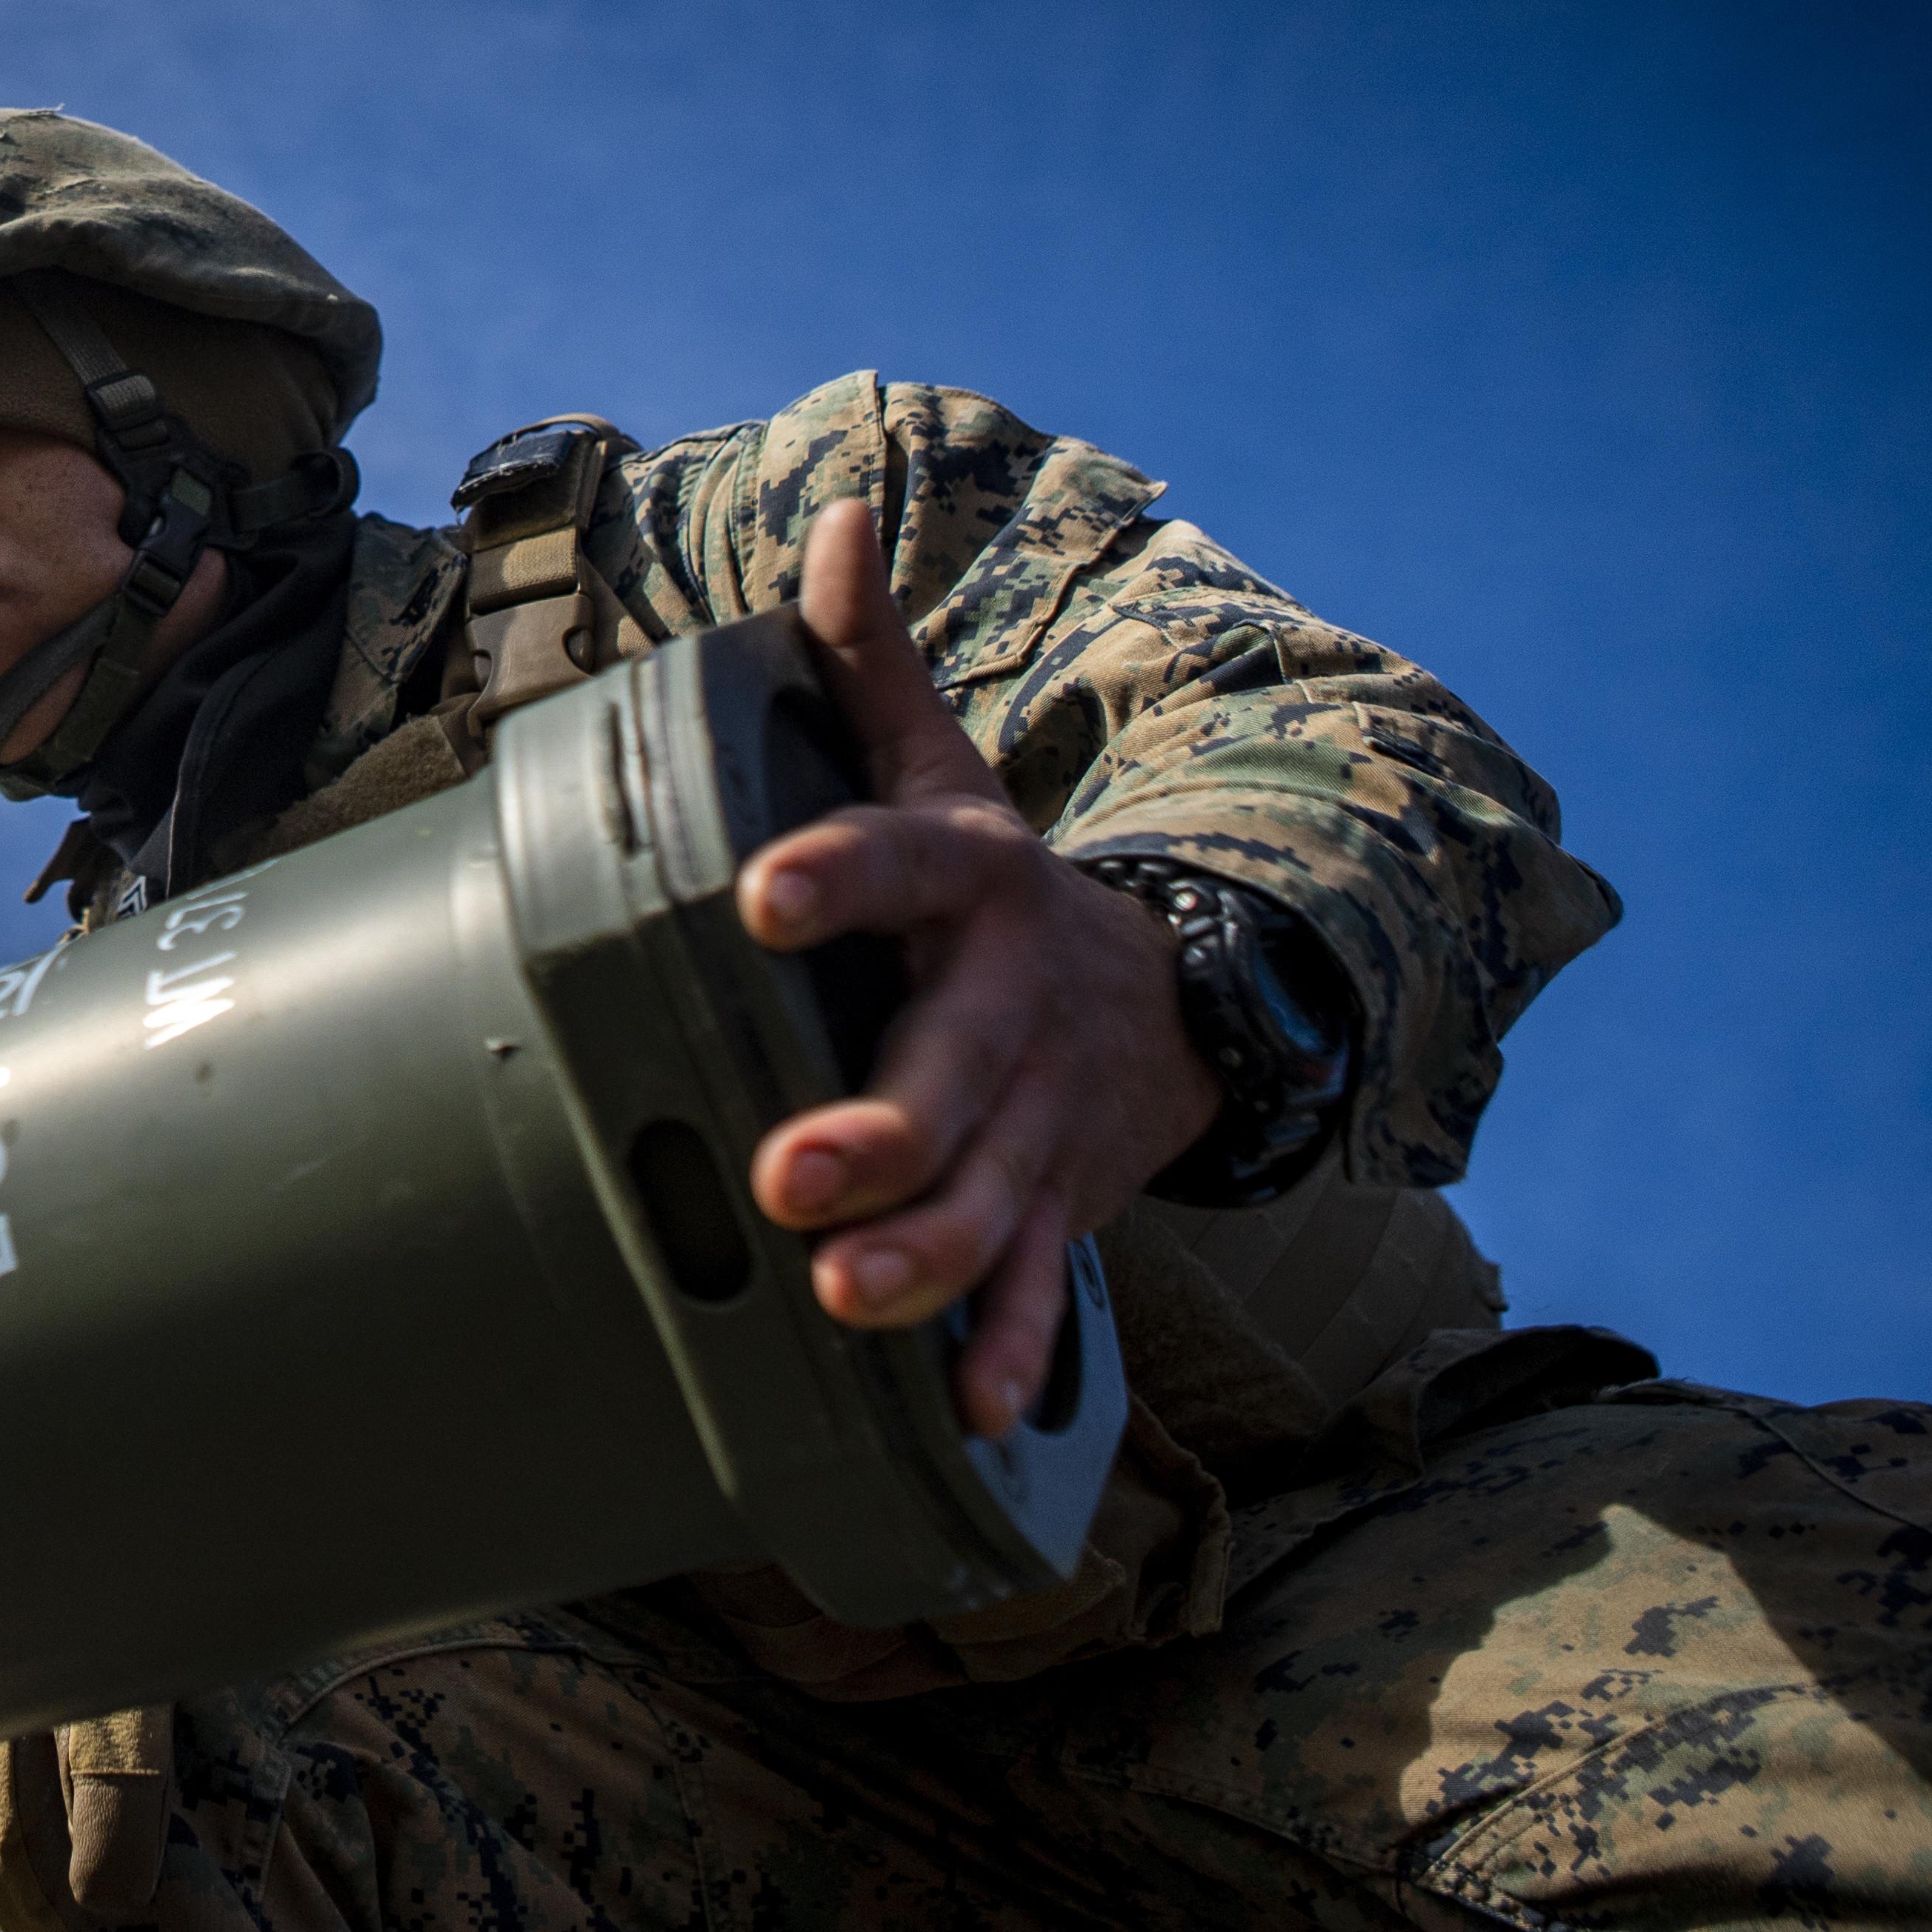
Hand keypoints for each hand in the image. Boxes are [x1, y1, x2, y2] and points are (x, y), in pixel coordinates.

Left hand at [739, 500, 1223, 1435]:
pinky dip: (1010, 1351)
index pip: (899, 860)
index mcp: (971, 884)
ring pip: (991, 1195)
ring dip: (929, 1257)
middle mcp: (1013, 1005)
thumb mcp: (946, 770)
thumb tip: (836, 516)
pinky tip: (966, 1415)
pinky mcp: (1065, 1201)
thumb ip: (870, 662)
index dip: (834, 872)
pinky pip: (1041, 1285)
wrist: (1175, 996)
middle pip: (948, 1068)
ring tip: (851, 1302)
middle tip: (788, 1174)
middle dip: (878, 1127)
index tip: (756, 895)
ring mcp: (1048, 1115)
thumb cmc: (997, 890)